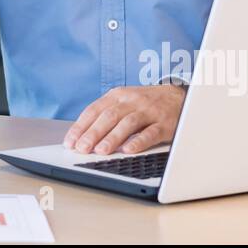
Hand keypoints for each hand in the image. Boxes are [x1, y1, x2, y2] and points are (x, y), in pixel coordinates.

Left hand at [63, 84, 186, 154]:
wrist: (178, 96)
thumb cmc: (145, 103)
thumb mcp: (124, 102)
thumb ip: (106, 115)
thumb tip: (83, 137)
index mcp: (117, 95)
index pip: (94, 110)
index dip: (80, 126)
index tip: (70, 142)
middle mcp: (131, 101)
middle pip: (109, 116)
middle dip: (93, 133)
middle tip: (81, 148)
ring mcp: (148, 111)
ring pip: (128, 123)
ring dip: (112, 138)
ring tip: (100, 151)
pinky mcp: (164, 122)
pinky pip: (150, 132)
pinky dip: (139, 141)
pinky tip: (128, 150)